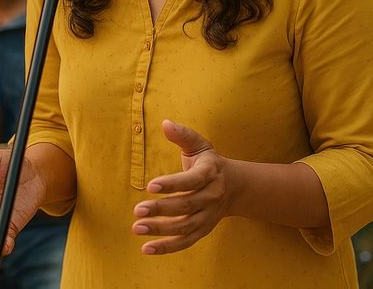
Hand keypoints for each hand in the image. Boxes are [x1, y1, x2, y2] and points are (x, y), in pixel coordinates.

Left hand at [132, 120, 230, 254]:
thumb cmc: (210, 163)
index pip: (191, 180)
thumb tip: (165, 123)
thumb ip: (183, 135)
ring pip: (185, 226)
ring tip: (137, 227)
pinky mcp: (203, 230)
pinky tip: (146, 248)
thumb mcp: (200, 146)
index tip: (151, 186)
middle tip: (137, 210)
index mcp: (210, 173)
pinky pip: (186, 242)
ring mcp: (208, 216)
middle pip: (186, 205)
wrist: (235, 187)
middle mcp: (211, 196)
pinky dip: (167, 247)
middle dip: (161, 209)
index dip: (172, 184)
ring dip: (161, 229)